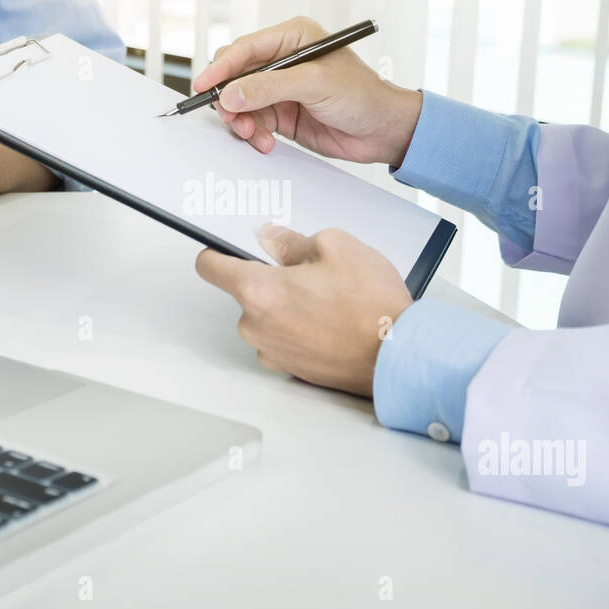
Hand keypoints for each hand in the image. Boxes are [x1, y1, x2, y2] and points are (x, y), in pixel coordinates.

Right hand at [192, 16, 423, 167]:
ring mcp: (280, 89)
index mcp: (292, 38)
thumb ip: (269, 86)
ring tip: (255, 135)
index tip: (205, 86)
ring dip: (241, 121)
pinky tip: (266, 142)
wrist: (382, 131)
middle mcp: (283, 61)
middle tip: (233, 118)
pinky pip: (252, 122)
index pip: (244, 48)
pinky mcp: (281, 114)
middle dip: (230, 98)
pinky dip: (253, 134)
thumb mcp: (314, 84)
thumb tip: (231, 93)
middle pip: (235, 75)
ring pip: (240, 103)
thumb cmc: (362, 96)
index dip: (221, 67)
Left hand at [195, 224, 412, 396]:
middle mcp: (256, 327)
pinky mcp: (291, 369)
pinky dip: (300, 328)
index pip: (210, 266)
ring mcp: (272, 351)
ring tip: (328, 299)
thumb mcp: (335, 246)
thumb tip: (272, 239)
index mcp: (258, 291)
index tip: (226, 246)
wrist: (398, 356)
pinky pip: (284, 338)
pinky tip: (331, 320)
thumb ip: (292, 241)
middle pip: (246, 292)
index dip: (217, 251)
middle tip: (309, 272)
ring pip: (267, 316)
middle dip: (271, 278)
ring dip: (287, 305)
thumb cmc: (372, 308)